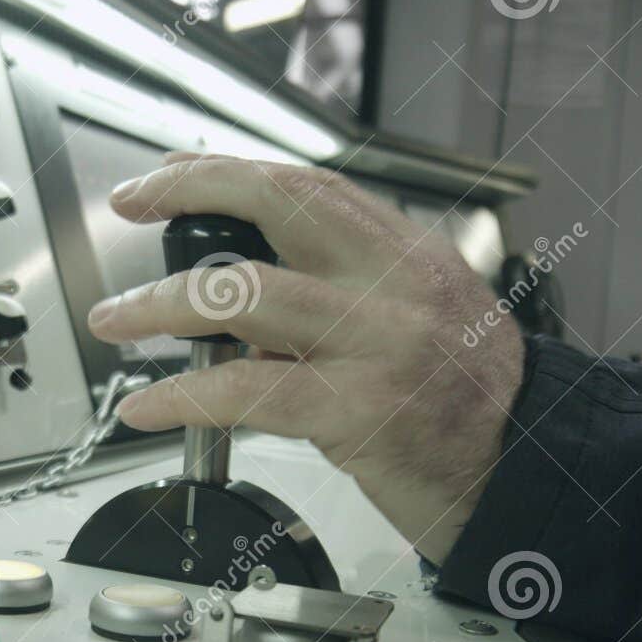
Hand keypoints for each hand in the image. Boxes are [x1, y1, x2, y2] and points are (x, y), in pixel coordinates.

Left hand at [87, 154, 524, 562]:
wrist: (526, 472)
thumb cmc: (462, 402)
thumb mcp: (412, 321)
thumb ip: (336, 296)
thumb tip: (231, 299)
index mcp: (405, 254)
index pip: (306, 185)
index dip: (226, 169)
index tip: (168, 174)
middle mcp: (395, 286)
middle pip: (278, 204)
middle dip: (188, 191)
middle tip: (131, 204)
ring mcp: (380, 346)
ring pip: (248, 296)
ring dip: (163, 304)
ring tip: (115, 319)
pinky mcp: (361, 412)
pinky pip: (249, 391)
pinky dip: (183, 396)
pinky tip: (146, 407)